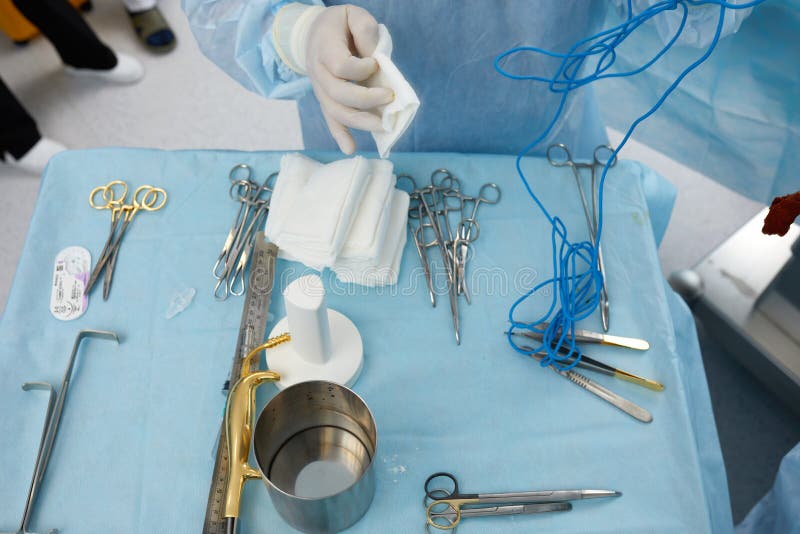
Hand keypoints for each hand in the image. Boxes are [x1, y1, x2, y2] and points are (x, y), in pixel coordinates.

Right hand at [305, 5, 393, 153]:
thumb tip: (376, 57)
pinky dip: (340, 135)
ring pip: (336, 111)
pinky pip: (330, 120)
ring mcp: (320, 89)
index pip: (341, 66)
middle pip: (338, 94)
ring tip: (383, 126)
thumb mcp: (352, 15)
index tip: (376, 63)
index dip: (361, 68)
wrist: (314, 34)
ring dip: (360, 121)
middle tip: (389, 98)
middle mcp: (318, 72)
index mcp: (324, 48)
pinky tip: (350, 149)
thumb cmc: (340, 25)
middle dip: (366, 99)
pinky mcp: (325, 100)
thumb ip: (365, 30)